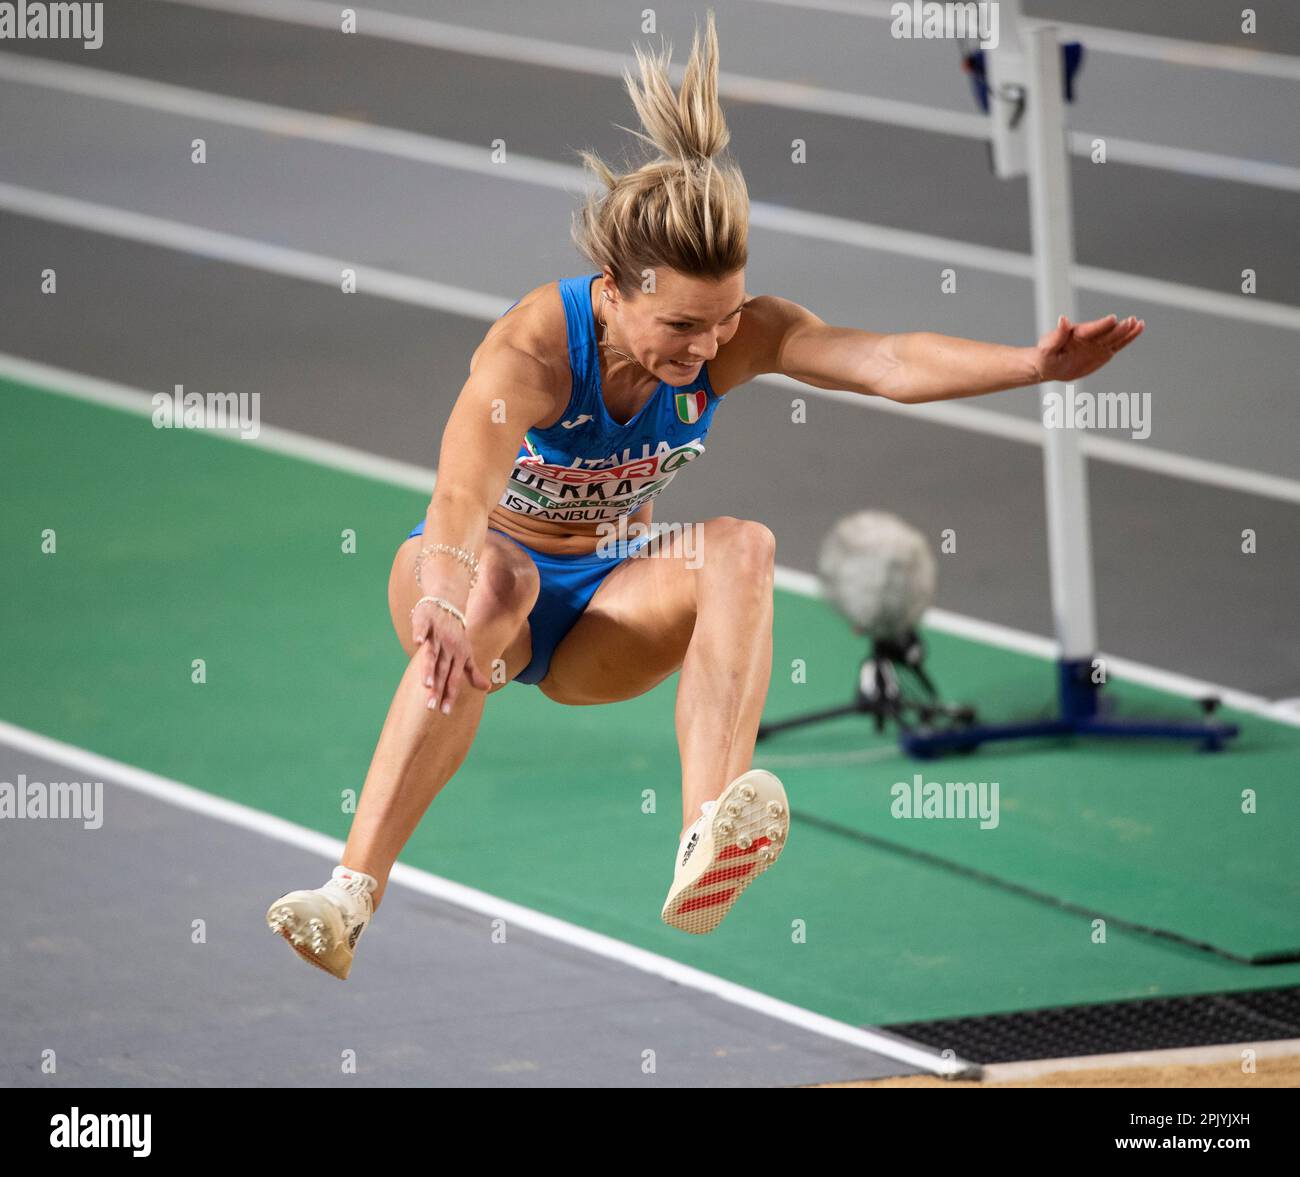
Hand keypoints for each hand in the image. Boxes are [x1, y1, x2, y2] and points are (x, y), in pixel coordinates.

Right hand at [411, 600, 490, 714]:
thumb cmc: (456, 635)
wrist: (449, 606)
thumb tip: (486, 689)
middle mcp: (448, 649)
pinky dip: (420, 634)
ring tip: (425, 684)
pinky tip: (417, 642)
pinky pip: (422, 628)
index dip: (449, 695)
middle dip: (436, 689)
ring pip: (432, 654)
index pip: (453, 680)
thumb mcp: (466, 654)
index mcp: (457, 658)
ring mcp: (436, 636)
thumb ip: (473, 673)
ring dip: (428, 668)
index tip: (444, 712)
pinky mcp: (425, 623)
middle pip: (441, 672)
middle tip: (430, 707)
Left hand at [1032, 314, 1143, 382]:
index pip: (1091, 329)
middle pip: (1106, 332)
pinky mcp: (1103, 352)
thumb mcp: (1048, 347)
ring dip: (1127, 331)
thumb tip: (1063, 319)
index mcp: (1076, 334)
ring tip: (1139, 323)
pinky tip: (1138, 328)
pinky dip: (1128, 338)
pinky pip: (1118, 345)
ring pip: (1115, 337)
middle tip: (1131, 321)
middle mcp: (1090, 337)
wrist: (1050, 365)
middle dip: (1118, 328)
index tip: (1112, 319)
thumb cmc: (1046, 354)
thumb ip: (1057, 335)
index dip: (1101, 325)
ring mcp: (1098, 344)